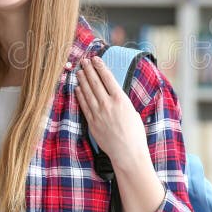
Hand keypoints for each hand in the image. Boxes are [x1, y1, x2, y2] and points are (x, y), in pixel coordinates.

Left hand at [75, 56, 149, 171]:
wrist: (127, 152)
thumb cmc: (135, 133)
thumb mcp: (133, 112)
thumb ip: (122, 102)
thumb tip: (114, 94)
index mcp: (121, 100)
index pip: (108, 78)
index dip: (100, 67)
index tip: (95, 59)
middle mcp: (108, 104)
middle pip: (95, 83)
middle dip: (89, 70)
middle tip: (84, 61)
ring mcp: (98, 113)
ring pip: (87, 92)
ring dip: (82, 80)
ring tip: (79, 71)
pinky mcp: (92, 122)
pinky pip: (84, 105)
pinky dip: (80, 95)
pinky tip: (77, 88)